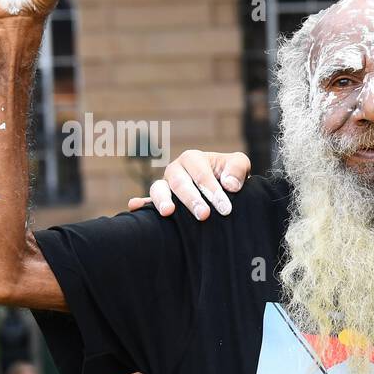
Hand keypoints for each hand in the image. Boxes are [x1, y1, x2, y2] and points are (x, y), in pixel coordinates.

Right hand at [127, 150, 250, 219]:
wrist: (222, 186)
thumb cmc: (229, 173)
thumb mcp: (238, 164)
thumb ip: (237, 169)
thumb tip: (229, 185)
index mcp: (193, 158)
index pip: (201, 175)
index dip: (213, 191)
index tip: (225, 208)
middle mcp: (175, 170)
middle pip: (180, 183)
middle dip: (192, 200)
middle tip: (204, 215)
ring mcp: (165, 184)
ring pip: (159, 189)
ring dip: (163, 200)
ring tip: (168, 212)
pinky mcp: (161, 199)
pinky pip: (148, 200)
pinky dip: (141, 203)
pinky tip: (134, 206)